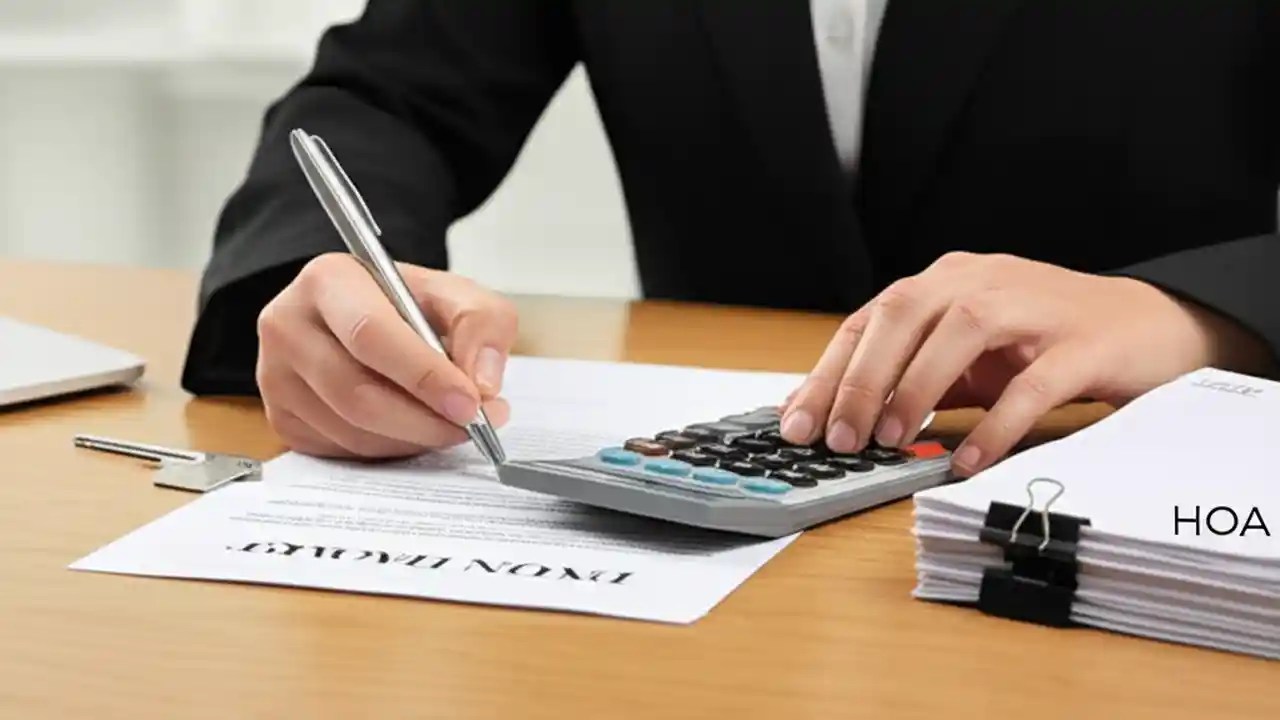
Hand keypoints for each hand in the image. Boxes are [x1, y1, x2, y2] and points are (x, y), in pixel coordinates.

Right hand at [256, 253, 515, 457]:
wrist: (367, 319)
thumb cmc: (406, 305)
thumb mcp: (454, 294)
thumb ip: (482, 324)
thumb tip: (483, 383)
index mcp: (327, 280)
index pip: (370, 334)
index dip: (423, 376)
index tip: (469, 404)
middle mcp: (288, 325)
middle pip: (357, 392)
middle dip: (425, 419)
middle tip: (473, 424)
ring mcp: (276, 376)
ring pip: (352, 430)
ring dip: (413, 439)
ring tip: (452, 424)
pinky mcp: (282, 417)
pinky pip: (342, 451)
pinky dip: (390, 450)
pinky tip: (413, 429)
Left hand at [780, 252, 1272, 475]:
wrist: (1147, 325)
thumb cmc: (1041, 342)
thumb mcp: (965, 356)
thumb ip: (909, 376)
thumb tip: (838, 417)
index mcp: (945, 282)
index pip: (871, 320)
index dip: (829, 371)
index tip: (797, 422)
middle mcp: (981, 281)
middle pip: (903, 315)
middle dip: (860, 377)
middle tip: (838, 437)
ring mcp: (1032, 306)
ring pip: (960, 334)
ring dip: (915, 388)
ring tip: (887, 440)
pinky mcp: (1080, 343)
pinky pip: (1030, 385)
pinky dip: (994, 425)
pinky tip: (966, 461)